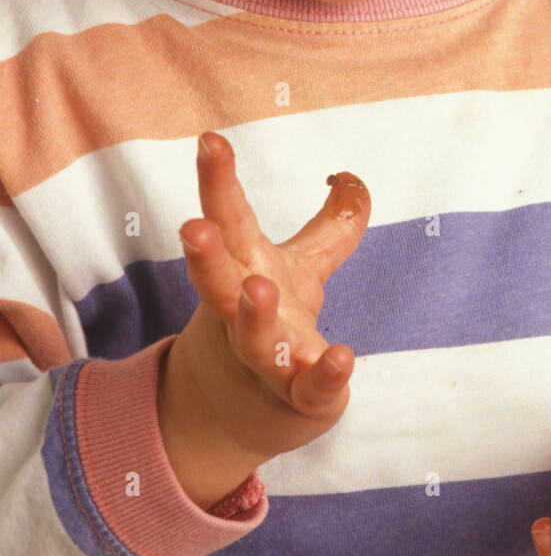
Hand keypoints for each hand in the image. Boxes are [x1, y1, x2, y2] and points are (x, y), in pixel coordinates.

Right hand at [170, 131, 370, 461]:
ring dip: (253, 316)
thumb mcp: (303, 267)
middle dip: (204, 256)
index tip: (210, 140)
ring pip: (254, 339)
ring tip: (258, 290)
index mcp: (242, 268)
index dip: (218, 181)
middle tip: (193, 228)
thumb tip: (352, 179)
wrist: (246, 415)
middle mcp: (243, 312)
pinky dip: (326, 375)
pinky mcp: (299, 396)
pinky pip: (311, 388)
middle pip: (217, 281)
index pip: (227, 219)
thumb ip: (333, 224)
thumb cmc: (275, 322)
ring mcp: (268, 359)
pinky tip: (342, 356)